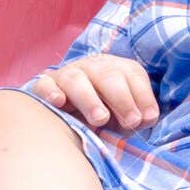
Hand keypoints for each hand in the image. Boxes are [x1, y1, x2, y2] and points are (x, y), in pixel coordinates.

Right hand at [29, 54, 159, 129]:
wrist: (62, 114)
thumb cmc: (101, 115)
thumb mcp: (122, 116)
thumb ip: (137, 116)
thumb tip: (146, 117)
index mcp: (115, 69)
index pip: (133, 74)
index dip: (142, 95)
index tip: (146, 119)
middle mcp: (92, 67)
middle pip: (107, 76)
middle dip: (122, 99)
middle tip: (130, 122)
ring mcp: (66, 75)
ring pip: (77, 80)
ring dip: (90, 99)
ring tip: (100, 119)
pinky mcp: (43, 86)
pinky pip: (45, 85)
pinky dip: (51, 92)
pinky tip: (59, 102)